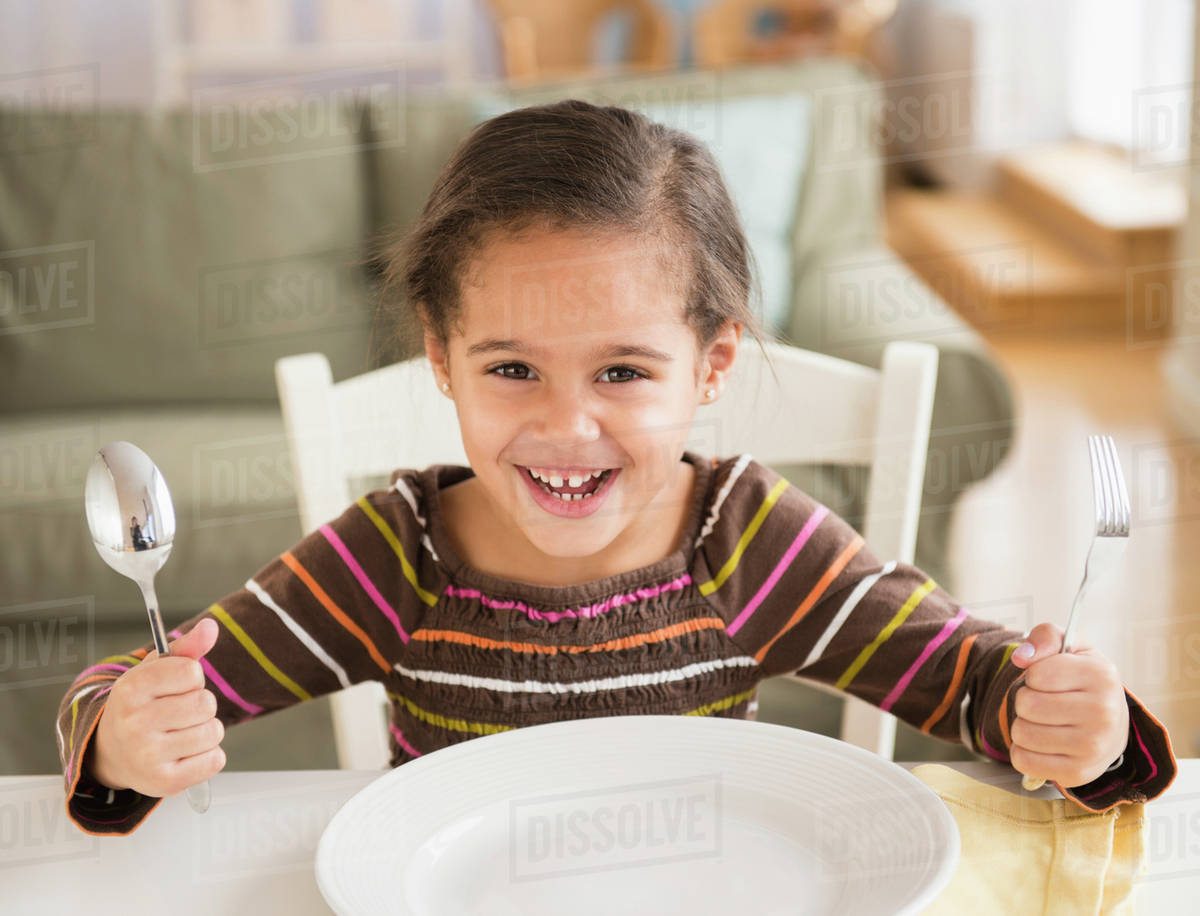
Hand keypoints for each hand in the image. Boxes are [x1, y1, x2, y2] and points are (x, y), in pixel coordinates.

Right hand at [88, 618, 226, 796]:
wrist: (112, 753)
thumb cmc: (142, 706)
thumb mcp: (155, 672)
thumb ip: (186, 648)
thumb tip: (211, 627)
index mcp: (130, 689)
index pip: (192, 672)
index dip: (192, 678)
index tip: (175, 687)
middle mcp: (134, 723)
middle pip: (206, 703)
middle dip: (201, 705)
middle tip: (179, 713)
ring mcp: (147, 756)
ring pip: (213, 731)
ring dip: (207, 731)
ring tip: (182, 733)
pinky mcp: (164, 782)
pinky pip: (215, 760)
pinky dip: (209, 756)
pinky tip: (186, 754)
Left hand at [1008, 622, 1128, 788]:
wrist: (1112, 724)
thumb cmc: (1084, 681)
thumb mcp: (1071, 647)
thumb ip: (1045, 636)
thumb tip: (1020, 658)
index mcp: (1102, 677)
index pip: (1037, 674)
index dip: (1034, 675)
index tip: (1050, 679)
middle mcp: (1103, 714)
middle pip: (1025, 704)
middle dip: (1026, 700)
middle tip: (1044, 703)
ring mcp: (1093, 747)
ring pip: (1021, 733)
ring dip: (1023, 725)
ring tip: (1044, 722)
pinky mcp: (1078, 773)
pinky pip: (1023, 761)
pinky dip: (1022, 751)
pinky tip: (1041, 744)